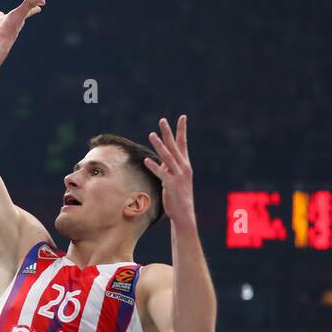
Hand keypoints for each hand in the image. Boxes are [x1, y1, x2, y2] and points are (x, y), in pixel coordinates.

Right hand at [0, 0, 44, 49]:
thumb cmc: (9, 28)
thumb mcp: (20, 13)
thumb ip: (30, 4)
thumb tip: (43, 1)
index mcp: (17, 19)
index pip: (27, 12)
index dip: (33, 9)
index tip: (39, 8)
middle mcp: (8, 22)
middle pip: (12, 16)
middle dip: (15, 13)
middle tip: (18, 12)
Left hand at [145, 115, 195, 229]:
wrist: (184, 214)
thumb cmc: (179, 196)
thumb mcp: (176, 178)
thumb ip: (170, 167)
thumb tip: (162, 158)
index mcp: (185, 164)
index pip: (183, 144)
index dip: (182, 130)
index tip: (182, 117)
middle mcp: (184, 168)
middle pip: (175, 147)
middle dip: (168, 133)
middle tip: (162, 120)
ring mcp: (178, 176)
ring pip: (168, 157)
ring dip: (159, 145)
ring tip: (152, 134)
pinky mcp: (171, 185)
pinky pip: (161, 173)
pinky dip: (154, 166)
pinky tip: (146, 160)